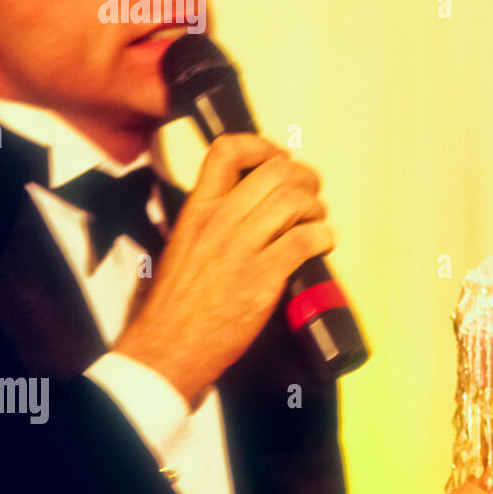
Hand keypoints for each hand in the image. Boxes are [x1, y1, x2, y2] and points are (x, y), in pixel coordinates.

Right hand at [115, 134, 334, 407]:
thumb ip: (214, 219)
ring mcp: (242, 247)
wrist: (168, 347)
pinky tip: (321, 245)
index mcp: (197, 209)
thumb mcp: (184, 243)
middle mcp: (220, 221)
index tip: (279, 159)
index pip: (227, 151)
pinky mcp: (263, 276)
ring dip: (317, 209)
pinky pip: (306, 239)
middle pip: (277, 171)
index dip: (262, 146)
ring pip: (296, 201)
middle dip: (306, 179)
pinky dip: (324, 237)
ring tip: (316, 224)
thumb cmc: (178, 302)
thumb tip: (253, 202)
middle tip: (311, 196)